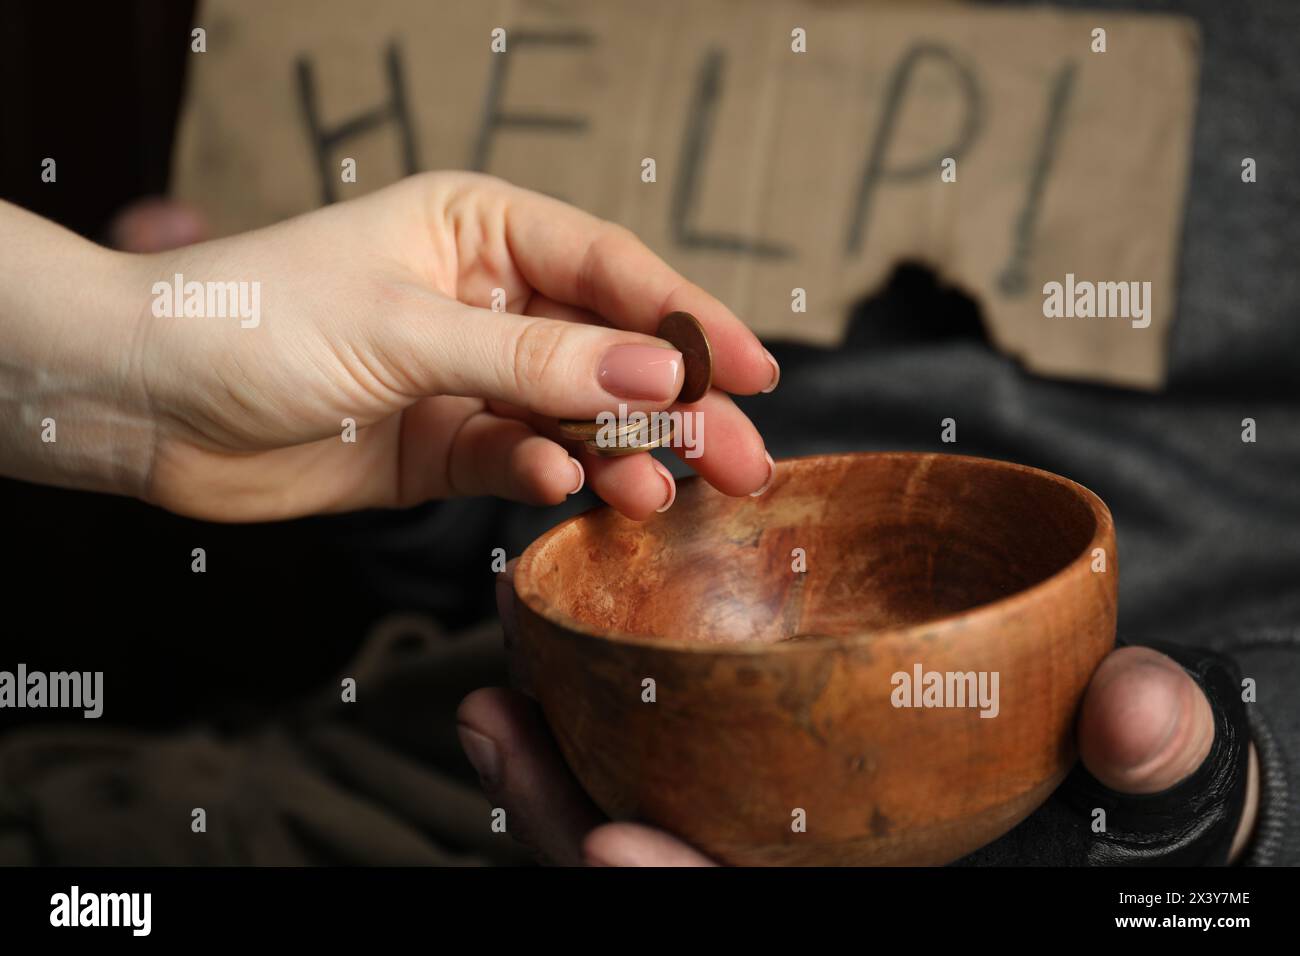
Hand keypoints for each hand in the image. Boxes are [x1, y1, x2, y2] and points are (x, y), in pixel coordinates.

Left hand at [0, 173, 777, 520]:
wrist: (142, 404)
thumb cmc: (251, 322)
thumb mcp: (405, 329)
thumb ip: (536, 361)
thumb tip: (659, 377)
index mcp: (479, 228)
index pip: (611, 268)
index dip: (689, 318)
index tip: (754, 370)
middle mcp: (484, 298)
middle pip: (609, 351)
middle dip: (678, 406)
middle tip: (745, 461)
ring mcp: (467, 376)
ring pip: (575, 414)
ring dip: (622, 454)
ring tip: (665, 493)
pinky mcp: (443, 444)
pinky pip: (521, 459)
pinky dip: (550, 475)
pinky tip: (569, 489)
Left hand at [457, 561, 1260, 864]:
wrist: (1089, 793)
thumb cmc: (1117, 811)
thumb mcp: (1147, 785)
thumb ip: (1145, 754)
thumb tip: (1139, 711)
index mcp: (883, 880)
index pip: (765, 900)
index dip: (687, 890)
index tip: (609, 851)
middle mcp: (810, 863)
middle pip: (669, 868)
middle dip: (570, 822)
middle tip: (496, 730)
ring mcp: (777, 831)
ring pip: (644, 825)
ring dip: (557, 773)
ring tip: (491, 698)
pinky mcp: (756, 780)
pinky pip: (660, 775)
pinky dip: (595, 737)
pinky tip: (545, 676)